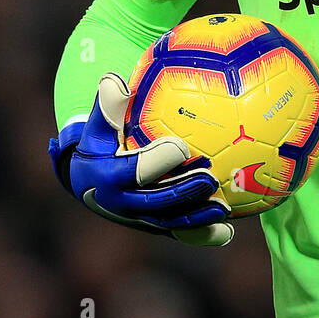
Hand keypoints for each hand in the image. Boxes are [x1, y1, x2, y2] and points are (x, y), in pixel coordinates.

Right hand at [48, 73, 233, 246]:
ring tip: (225, 208)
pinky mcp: (153, 230)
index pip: (133, 171)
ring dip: (198, 219)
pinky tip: (227, 232)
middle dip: (182, 193)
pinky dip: (202, 236)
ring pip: (169, 224)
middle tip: (210, 178)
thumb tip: (116, 81)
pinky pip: (179, 235)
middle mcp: (121, 204)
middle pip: (154, 203)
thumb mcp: (99, 124)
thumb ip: (109, 104)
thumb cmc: (102, 142)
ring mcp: (138, 221)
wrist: (91, 182)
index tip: (181, 147)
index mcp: (106, 176)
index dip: (157, 162)